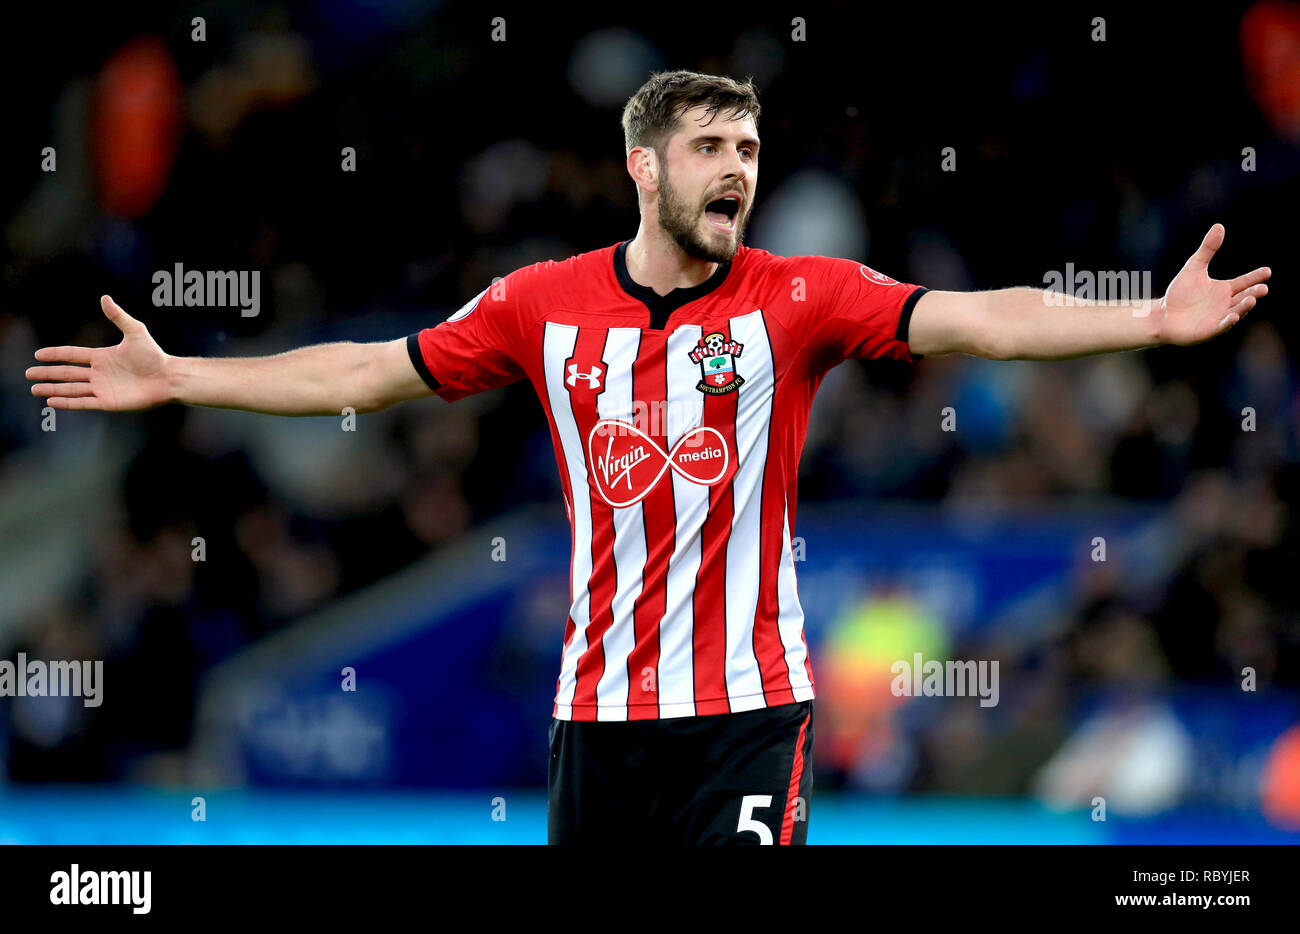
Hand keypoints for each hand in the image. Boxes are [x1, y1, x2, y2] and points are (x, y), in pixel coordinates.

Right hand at [27, 296, 172, 410]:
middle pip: (67, 373)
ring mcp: (102, 388)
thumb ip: (118, 316)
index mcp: (102, 357)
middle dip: (48, 373)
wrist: (168, 378)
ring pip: (71, 389)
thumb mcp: (135, 332)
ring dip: (53, 389)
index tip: (38, 354)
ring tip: (35, 390)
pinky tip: (52, 402)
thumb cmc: (154, 355)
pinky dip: (67, 402)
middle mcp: (99, 373)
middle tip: (29, 374)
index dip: (56, 355)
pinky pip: (83, 402)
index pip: (73, 355)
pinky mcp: (108, 402)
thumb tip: (104, 297)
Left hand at [1155, 223, 1270, 345]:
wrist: (1162, 315)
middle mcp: (1226, 304)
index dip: (1255, 277)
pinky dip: (1228, 322)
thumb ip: (1207, 249)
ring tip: (1251, 299)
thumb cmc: (1179, 293)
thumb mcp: (1194, 268)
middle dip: (1254, 294)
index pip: (1244, 282)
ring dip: (1244, 307)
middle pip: (1244, 298)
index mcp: (1225, 290)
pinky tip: (1233, 316)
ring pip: (1236, 312)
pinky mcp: (1209, 330)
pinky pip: (1221, 326)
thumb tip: (1219, 226)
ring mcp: (1219, 318)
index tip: (1267, 271)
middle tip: (1263, 288)